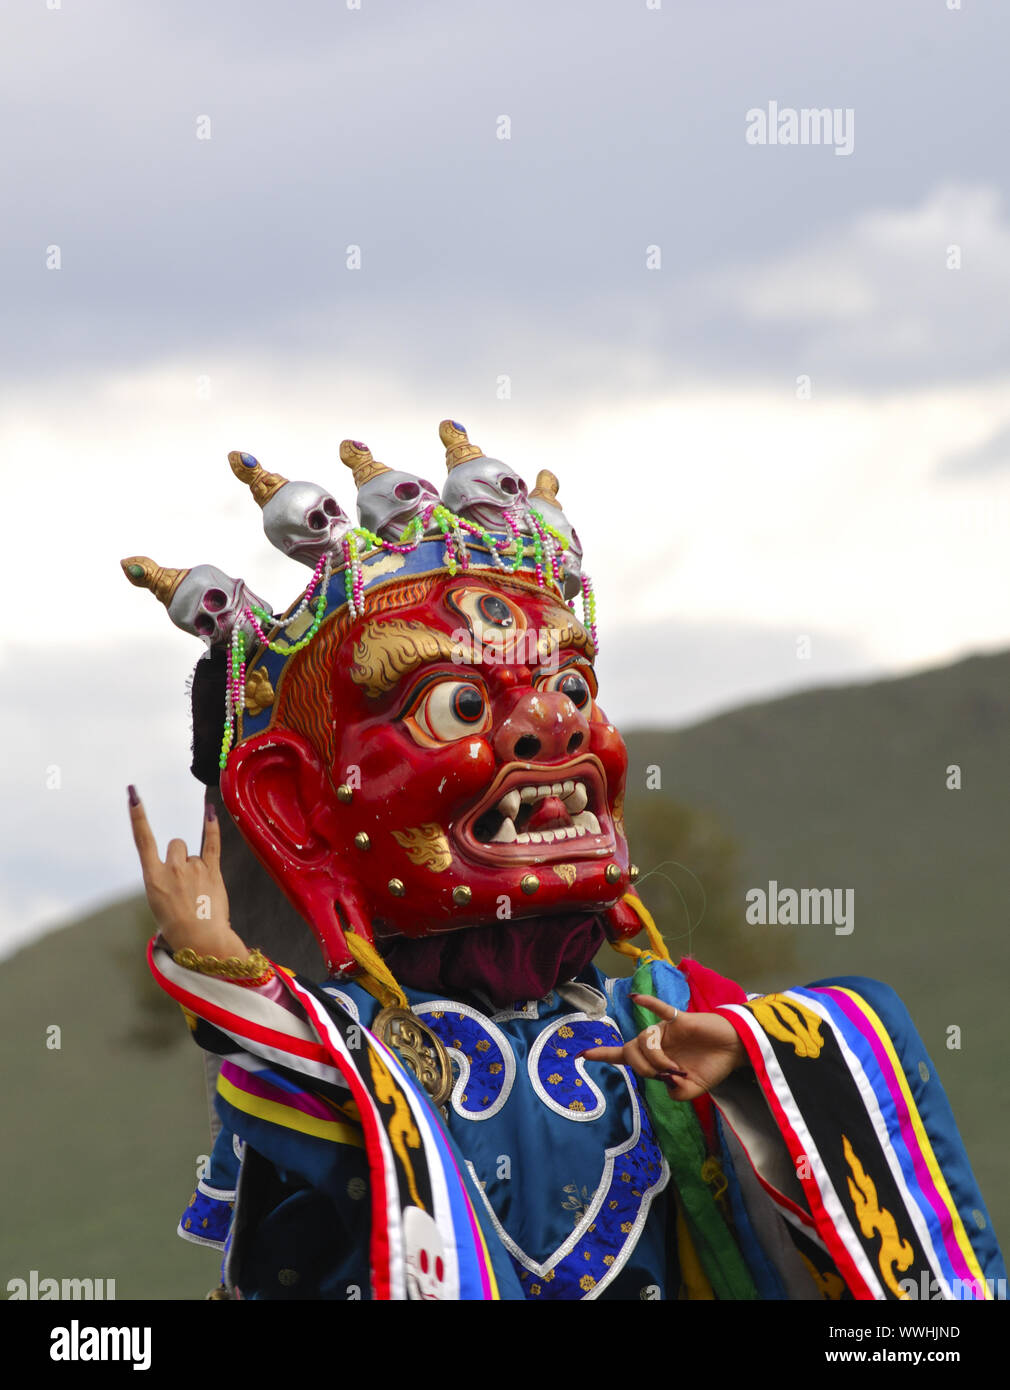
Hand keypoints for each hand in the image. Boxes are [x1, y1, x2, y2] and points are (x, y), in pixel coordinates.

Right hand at [128, 786, 247, 960]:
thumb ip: (163, 880)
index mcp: (153, 877)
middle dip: (179, 856)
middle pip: (175, 844)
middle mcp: (172, 868)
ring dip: (196, 865)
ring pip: (193, 852)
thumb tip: (173, 871)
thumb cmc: (178, 925)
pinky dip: (211, 826)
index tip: (134, 795)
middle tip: (185, 881)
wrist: (201, 940)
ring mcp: (193, 868)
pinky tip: (210, 811)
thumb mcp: (158, 903)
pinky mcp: (212, 870)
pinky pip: (211, 842)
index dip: (137, 815)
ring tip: (199, 889)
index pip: (143, 840)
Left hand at [580, 992, 747, 1100]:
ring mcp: (666, 1030)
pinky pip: (660, 1009)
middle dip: (642, 1067)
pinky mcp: (679, 1019)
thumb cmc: (713, 1066)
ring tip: (675, 1068)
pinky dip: (648, 1003)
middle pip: (631, 1050)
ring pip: (645, 1040)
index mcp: (657, 1059)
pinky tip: (636, 998)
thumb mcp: (694, 1090)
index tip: (582, 1054)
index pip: (625, 1056)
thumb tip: (664, 1082)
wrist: (735, 1050)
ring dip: (657, 1059)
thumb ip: (677, 1093)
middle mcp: (657, 1042)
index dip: (604, 1055)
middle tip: (664, 1076)